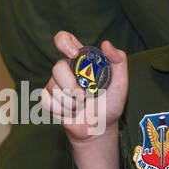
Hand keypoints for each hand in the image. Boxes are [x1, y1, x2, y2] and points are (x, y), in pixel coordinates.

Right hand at [40, 31, 128, 147]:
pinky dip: (62, 110)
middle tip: (85, 96)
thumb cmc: (110, 103)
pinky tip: (71, 112)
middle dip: (73, 86)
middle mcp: (66, 69)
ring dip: (72, 102)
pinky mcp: (48, 99)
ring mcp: (55, 84)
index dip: (64, 42)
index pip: (64, 39)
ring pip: (54, 87)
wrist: (100, 128)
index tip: (74, 54)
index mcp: (81, 60)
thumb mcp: (121, 82)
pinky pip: (47, 100)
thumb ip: (119, 60)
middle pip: (58, 67)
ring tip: (81, 105)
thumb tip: (105, 44)